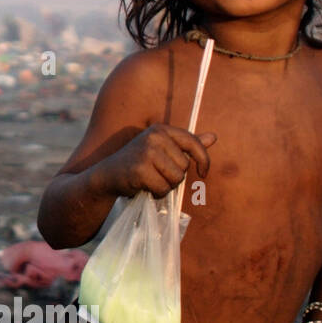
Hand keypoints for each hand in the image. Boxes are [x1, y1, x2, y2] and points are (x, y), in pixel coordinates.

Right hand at [90, 124, 215, 198]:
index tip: (203, 173)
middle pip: (184, 166)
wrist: (108, 176)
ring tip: (150, 180)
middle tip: (157, 175)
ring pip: (176, 178)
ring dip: (165, 186)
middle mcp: (154, 137)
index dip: (203, 160)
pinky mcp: (140, 169)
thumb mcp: (163, 150)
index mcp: (161, 129)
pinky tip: (144, 187)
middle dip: (174, 176)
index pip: (193, 143)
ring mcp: (146, 152)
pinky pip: (163, 188)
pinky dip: (156, 193)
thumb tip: (214, 137)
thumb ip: (187, 145)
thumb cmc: (138, 163)